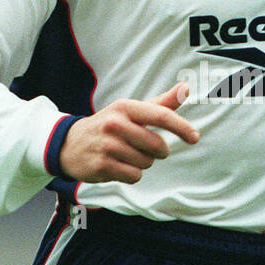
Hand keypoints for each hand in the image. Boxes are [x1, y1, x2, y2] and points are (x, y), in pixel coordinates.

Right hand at [59, 82, 199, 183]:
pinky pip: (134, 176)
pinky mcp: (102, 166)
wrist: (70, 144)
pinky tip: (117, 165)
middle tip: (140, 146)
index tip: (195, 137)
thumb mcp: (131, 111)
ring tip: (124, 154)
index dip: (181, 127)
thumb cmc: (109, 126)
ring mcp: (107, 145)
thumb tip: (186, 88)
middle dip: (157, 151)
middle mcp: (115, 124)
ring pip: (147, 162)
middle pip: (158, 145)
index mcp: (125, 107)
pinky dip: (131, 174)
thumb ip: (161, 103)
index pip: (161, 116)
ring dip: (142, 163)